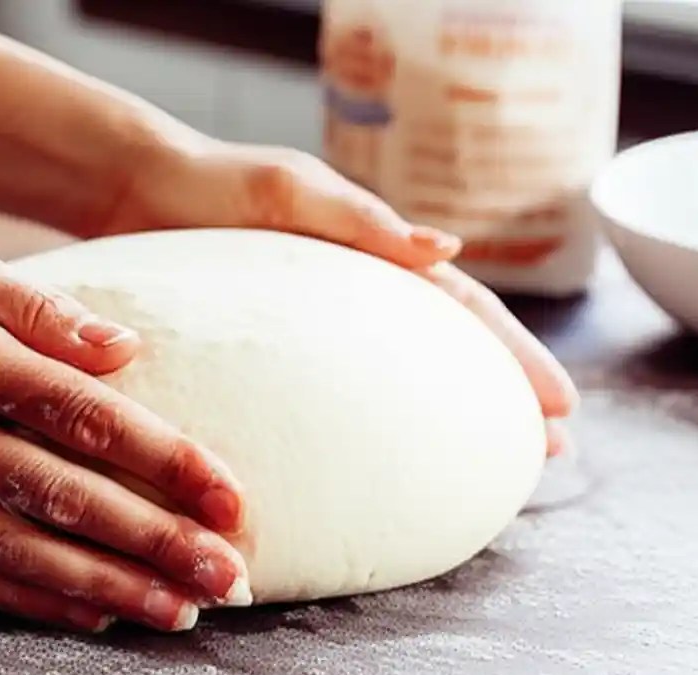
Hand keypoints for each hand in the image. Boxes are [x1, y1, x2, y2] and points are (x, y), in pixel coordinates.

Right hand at [0, 244, 251, 631]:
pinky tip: (93, 617)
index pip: (86, 416)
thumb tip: (127, 349)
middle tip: (225, 575)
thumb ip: (39, 309)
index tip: (230, 495)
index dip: (165, 459)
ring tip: (178, 611)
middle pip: (63, 497)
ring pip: (19, 551)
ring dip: (105, 586)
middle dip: (153, 541)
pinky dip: (30, 602)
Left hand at [101, 140, 576, 452]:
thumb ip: (364, 221)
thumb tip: (449, 247)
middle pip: (451, 352)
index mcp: (376, 253)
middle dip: (504, 399)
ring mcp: (323, 327)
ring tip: (493, 468)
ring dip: (454, 419)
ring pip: (406, 379)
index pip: (465, 311)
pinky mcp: (278, 351)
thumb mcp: (292, 192)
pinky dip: (380, 424)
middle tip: (549, 454)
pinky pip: (343, 394)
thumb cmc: (214, 184)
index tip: (560, 406)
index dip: (515, 357)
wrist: (137, 190)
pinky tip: (386, 464)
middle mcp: (360, 294)